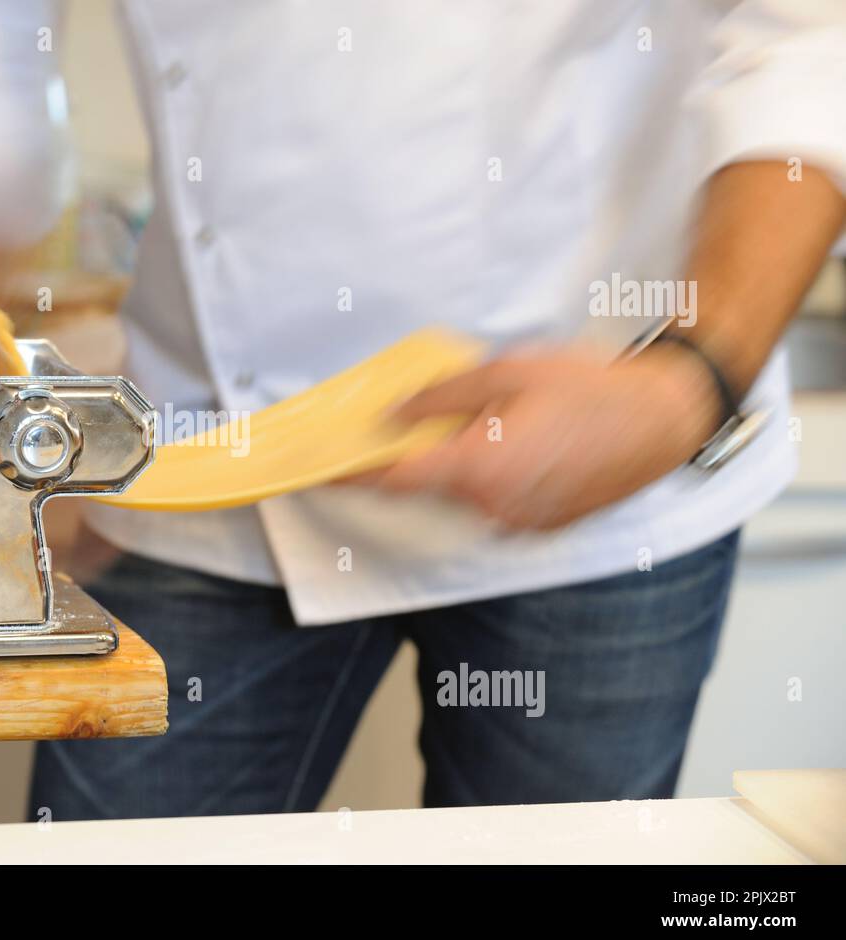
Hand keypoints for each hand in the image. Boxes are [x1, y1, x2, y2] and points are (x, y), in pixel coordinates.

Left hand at [357, 345, 720, 529]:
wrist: (664, 420)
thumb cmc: (589, 389)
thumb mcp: (506, 372)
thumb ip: (441, 398)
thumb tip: (394, 417)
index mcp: (479, 467)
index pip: (394, 479)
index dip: (350, 476)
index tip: (316, 472)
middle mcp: (493, 506)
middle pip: (428, 487)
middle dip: (413, 458)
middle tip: (407, 424)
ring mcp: (518, 522)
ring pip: (463, 495)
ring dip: (458, 465)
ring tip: (490, 422)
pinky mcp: (539, 526)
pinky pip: (495, 503)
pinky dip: (489, 478)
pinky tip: (517, 443)